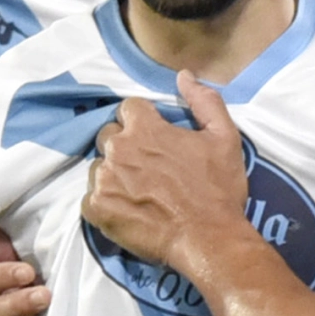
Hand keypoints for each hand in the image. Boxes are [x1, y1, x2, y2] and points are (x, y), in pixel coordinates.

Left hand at [82, 74, 249, 271]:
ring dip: (114, 176)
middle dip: (124, 147)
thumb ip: (204, 101)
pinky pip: (90, 199)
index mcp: (145, 128)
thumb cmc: (218, 190)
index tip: (156, 140)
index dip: (142, 122)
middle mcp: (118, 149)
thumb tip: (183, 75)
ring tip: (137, 194)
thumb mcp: (225, 137)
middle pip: (108, 136)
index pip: (128, 108)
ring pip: (98, 168)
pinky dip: (105, 204)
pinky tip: (127, 212)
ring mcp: (104, 179)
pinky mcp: (96, 209)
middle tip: (146, 170)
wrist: (209, 240)